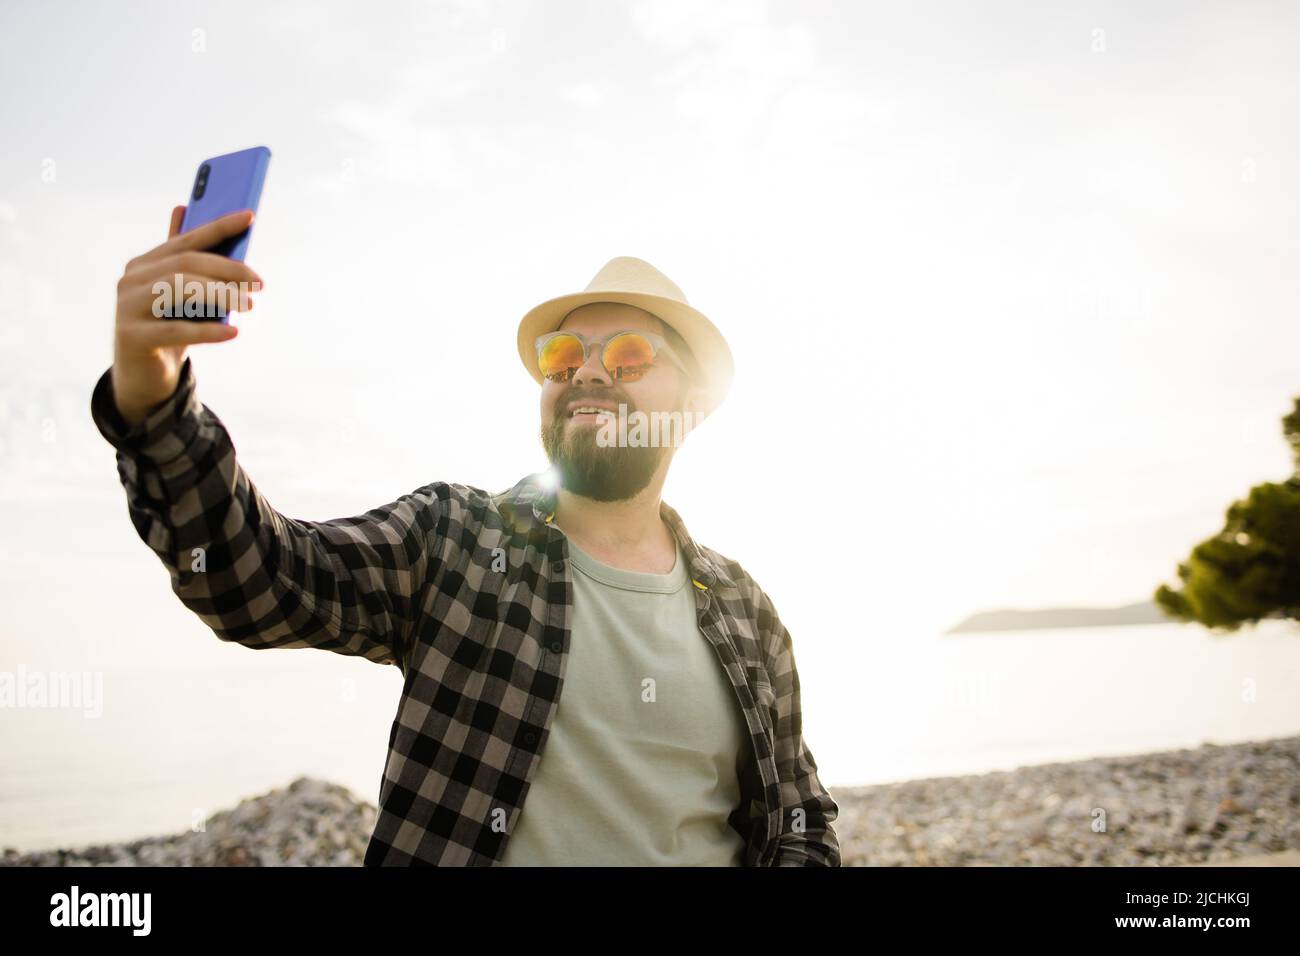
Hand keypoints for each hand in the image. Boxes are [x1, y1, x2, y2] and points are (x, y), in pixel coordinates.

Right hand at [111, 206, 262, 425]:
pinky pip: (175, 329)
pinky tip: (233, 333)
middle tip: (259, 283)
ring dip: (220, 295)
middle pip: (185, 264)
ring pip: (179, 290)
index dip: (218, 227)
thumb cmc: (168, 328)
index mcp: (145, 264)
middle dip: (227, 269)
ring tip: (249, 306)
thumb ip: (185, 260)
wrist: (143, 375)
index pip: (186, 240)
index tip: (249, 217)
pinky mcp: (131, 337)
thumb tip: (183, 207)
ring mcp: (127, 307)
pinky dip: (208, 331)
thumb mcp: (182, 296)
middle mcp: (132, 280)